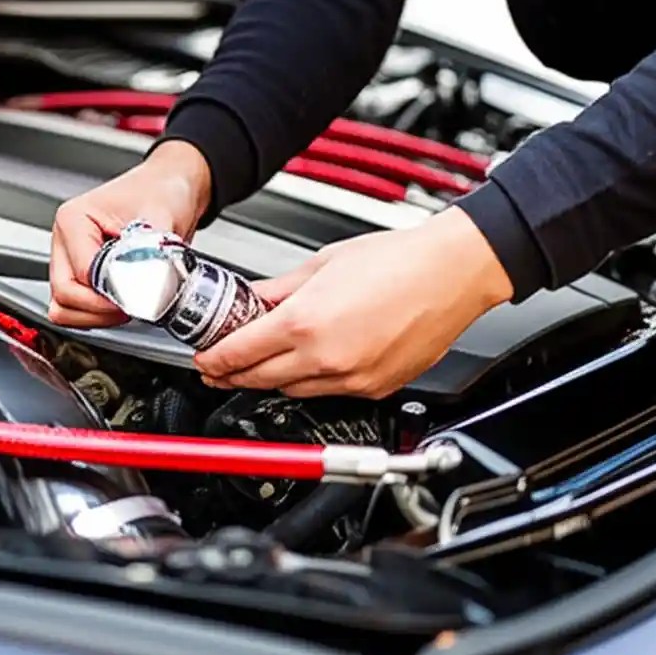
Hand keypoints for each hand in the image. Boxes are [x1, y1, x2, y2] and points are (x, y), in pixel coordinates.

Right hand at [49, 140, 212, 326]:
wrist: (172, 188)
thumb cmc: (162, 190)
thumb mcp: (162, 215)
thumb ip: (153, 249)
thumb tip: (148, 283)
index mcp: (74, 220)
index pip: (81, 274)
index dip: (110, 294)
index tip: (138, 297)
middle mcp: (65, 241)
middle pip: (64, 296)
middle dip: (100, 309)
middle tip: (134, 306)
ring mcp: (70, 261)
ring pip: (64, 308)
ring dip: (96, 317)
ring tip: (129, 305)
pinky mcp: (82, 277)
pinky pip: (77, 310)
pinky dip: (98, 316)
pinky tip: (125, 303)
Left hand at [194, 207, 513, 397]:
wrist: (452, 272)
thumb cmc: (398, 261)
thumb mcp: (321, 265)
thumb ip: (277, 289)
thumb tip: (251, 299)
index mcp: (304, 323)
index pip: (239, 353)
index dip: (213, 360)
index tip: (203, 360)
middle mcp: (326, 358)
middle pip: (259, 380)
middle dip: (232, 376)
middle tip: (217, 369)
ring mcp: (352, 378)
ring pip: (292, 391)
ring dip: (269, 380)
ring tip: (257, 366)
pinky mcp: (374, 388)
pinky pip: (327, 393)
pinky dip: (309, 383)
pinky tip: (304, 366)